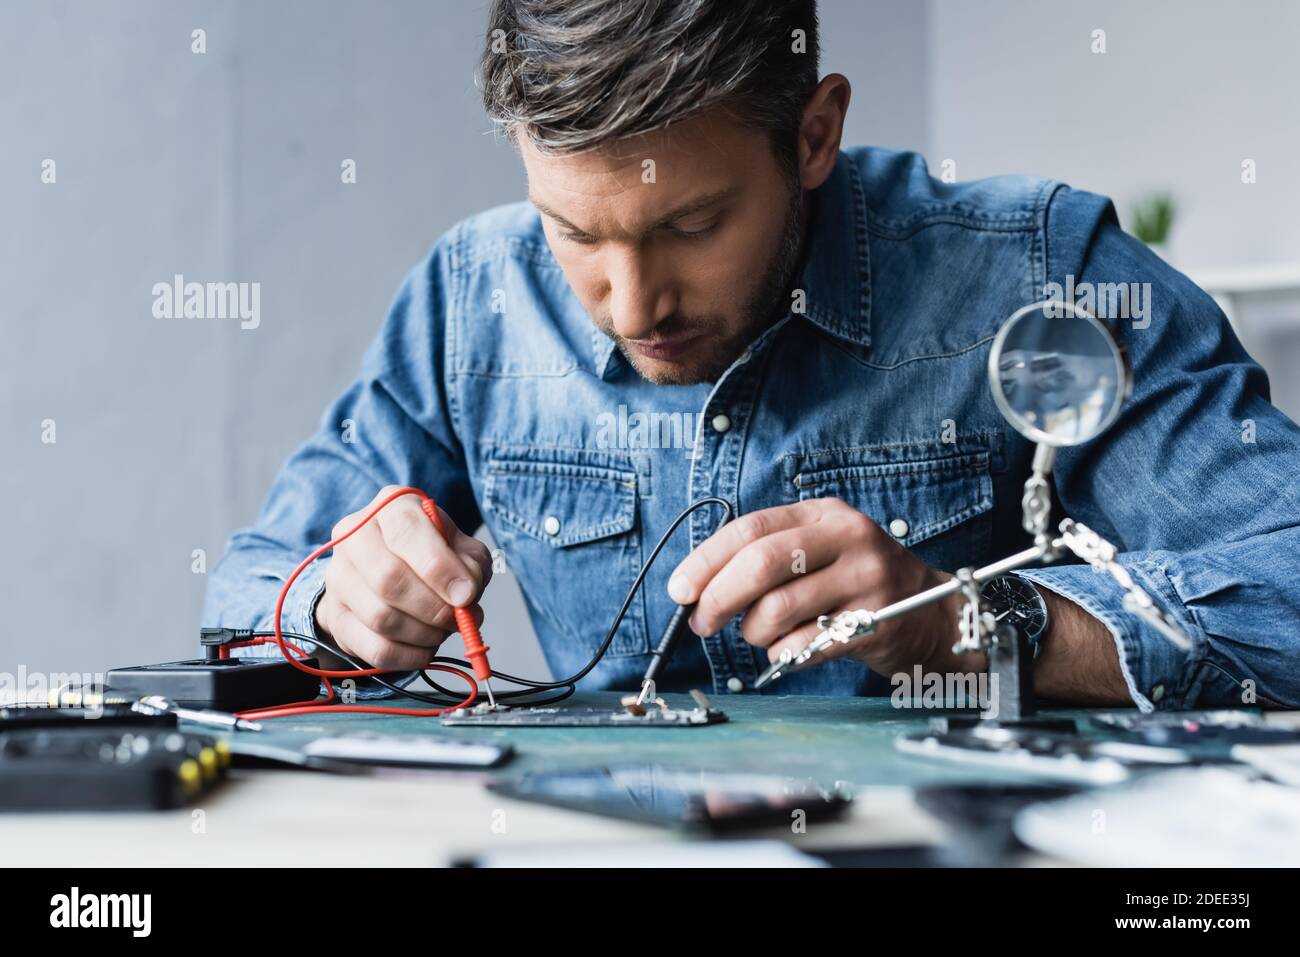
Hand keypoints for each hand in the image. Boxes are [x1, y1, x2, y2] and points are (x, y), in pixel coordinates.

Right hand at [314, 485, 491, 669]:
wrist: (386, 569)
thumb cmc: (429, 553)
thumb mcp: (459, 546)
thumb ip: (470, 563)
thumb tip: (465, 593)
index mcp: (390, 507)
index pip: (407, 531)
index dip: (440, 567)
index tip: (466, 594)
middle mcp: (355, 536)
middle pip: (388, 578)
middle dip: (434, 608)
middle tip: (458, 619)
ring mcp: (338, 577)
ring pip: (381, 617)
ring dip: (424, 634)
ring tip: (443, 630)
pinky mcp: (335, 616)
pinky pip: (373, 648)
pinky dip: (408, 656)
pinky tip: (425, 648)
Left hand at [667, 499, 975, 677]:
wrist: (931, 612)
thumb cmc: (854, 582)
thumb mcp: (819, 548)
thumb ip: (767, 555)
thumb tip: (696, 586)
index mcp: (824, 514)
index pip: (751, 529)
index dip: (706, 561)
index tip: (680, 589)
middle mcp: (848, 539)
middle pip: (761, 564)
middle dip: (719, 598)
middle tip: (701, 621)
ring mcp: (865, 581)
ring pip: (777, 609)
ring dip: (753, 632)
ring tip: (761, 635)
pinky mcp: (874, 624)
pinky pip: (802, 646)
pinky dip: (782, 655)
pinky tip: (791, 649)